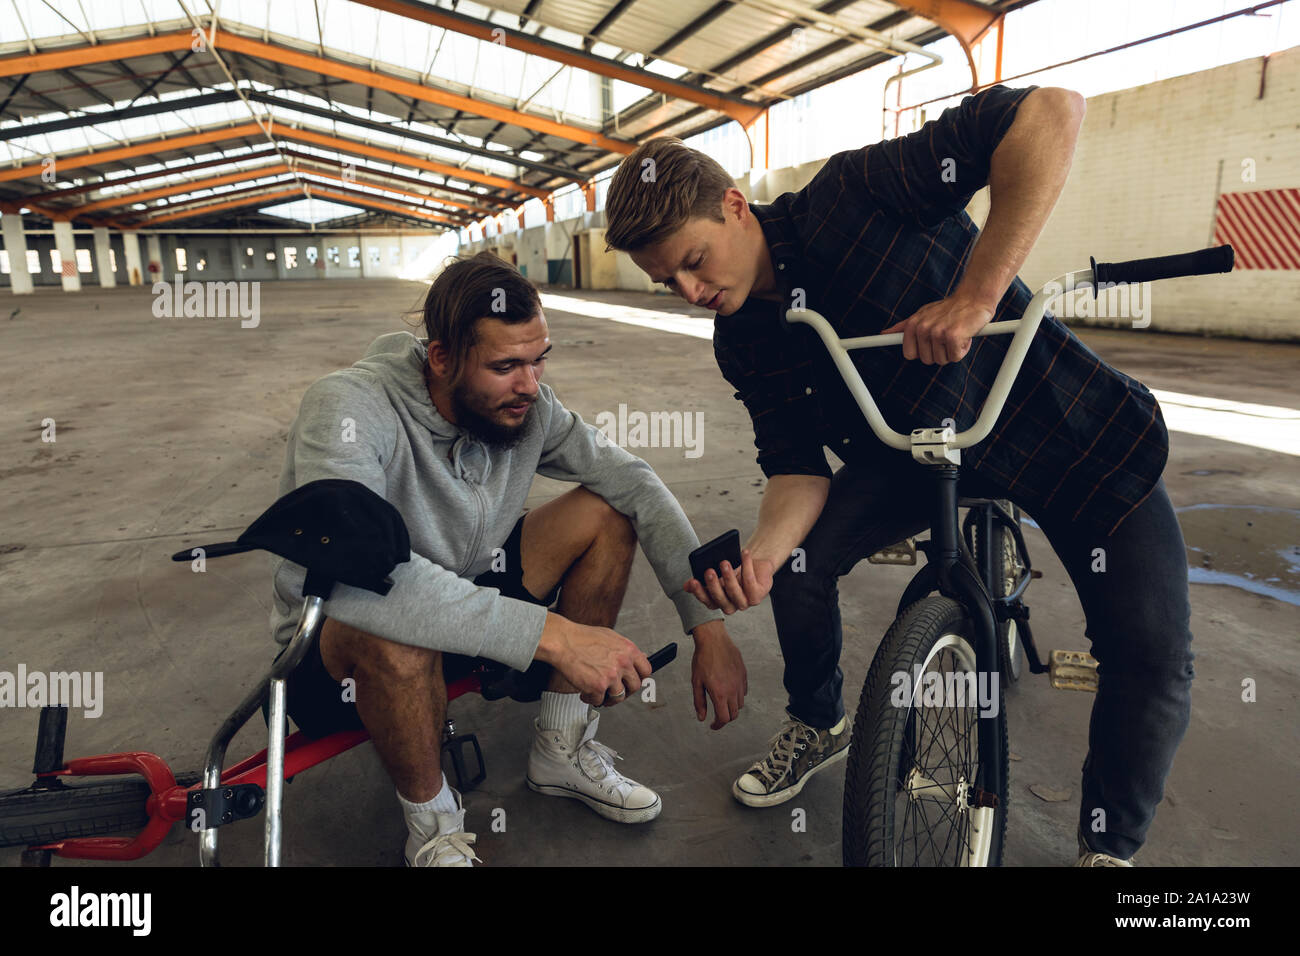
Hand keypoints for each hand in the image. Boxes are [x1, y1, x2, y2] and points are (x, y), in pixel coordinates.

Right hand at [536, 613, 650, 706]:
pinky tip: (585, 691)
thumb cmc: (582, 638)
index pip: (646, 670)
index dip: (639, 678)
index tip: (633, 681)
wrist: (563, 641)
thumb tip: (639, 658)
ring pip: (618, 697)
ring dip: (608, 698)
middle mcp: (623, 663)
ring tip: (599, 692)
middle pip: (635, 687)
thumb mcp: (610, 637)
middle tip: (615, 690)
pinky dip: (590, 698)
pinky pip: (598, 700)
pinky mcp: (597, 687)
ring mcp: (611, 676)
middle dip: (625, 691)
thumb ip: (625, 650)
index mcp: (628, 650)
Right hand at [684, 549, 774, 614]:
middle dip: (713, 585)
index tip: (693, 581)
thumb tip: (686, 585)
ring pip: (734, 592)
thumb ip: (703, 579)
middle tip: (708, 570)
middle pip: (720, 599)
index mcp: (718, 601)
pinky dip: (746, 567)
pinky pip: (750, 582)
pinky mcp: (757, 597)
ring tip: (724, 562)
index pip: (706, 600)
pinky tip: (743, 554)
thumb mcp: (717, 573)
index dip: (699, 592)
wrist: (756, 566)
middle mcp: (730, 606)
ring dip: (729, 577)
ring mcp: (744, 603)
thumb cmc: (735, 569)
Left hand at [690, 621, 746, 729]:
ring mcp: (740, 682)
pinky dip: (737, 696)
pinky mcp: (744, 675)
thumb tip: (702, 717)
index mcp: (719, 693)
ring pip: (740, 704)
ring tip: (722, 701)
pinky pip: (744, 692)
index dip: (718, 725)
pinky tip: (729, 689)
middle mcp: (732, 690)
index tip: (713, 725)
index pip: (724, 718)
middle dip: (725, 718)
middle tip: (717, 716)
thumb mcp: (696, 682)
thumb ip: (699, 702)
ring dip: (732, 707)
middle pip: (734, 714)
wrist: (713, 640)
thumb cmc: (703, 659)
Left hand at [880, 293, 994, 364]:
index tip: (929, 344)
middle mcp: (922, 328)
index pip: (909, 354)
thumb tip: (885, 333)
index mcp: (913, 325)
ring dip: (952, 350)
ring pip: (941, 360)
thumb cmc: (949, 309)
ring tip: (956, 333)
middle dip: (939, 352)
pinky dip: (963, 349)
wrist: (973, 298)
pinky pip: (955, 357)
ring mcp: (937, 332)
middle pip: (926, 360)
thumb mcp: (923, 314)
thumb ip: (904, 326)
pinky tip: (965, 335)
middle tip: (947, 336)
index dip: (921, 352)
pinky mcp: (953, 336)